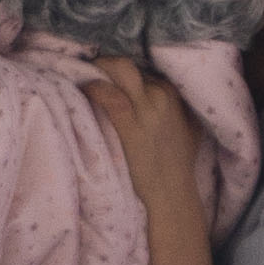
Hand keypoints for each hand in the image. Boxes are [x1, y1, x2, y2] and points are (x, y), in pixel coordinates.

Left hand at [83, 53, 213, 264]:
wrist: (171, 200)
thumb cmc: (173, 170)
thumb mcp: (185, 134)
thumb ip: (174, 113)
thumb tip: (155, 102)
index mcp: (174, 96)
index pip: (142, 69)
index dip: (119, 74)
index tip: (103, 78)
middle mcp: (161, 96)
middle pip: (127, 64)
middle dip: (104, 67)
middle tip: (85, 78)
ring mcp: (146, 108)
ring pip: (117, 69)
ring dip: (95, 73)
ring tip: (77, 82)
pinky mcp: (130, 123)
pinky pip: (107, 92)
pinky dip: (92, 87)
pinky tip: (81, 93)